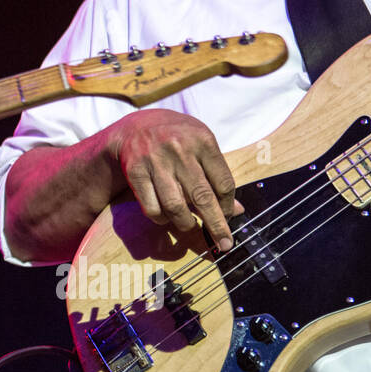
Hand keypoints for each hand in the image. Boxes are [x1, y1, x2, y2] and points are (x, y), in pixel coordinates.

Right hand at [104, 109, 240, 250]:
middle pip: (202, 197)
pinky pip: (152, 208)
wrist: (135, 127)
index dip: (228, 206)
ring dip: (186, 224)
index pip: (223, 182)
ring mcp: (155, 161)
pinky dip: (162, 219)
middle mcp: (179, 150)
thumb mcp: (202, 146)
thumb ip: (218, 174)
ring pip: (175, 207)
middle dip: (216, 225)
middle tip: (225, 244)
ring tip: (190, 225)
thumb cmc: (177, 139)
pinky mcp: (135, 173)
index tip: (228, 217)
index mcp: (202, 140)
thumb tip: (235, 211)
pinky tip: (167, 216)